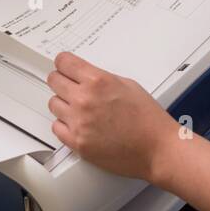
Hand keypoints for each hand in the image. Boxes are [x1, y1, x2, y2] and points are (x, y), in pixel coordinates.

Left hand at [46, 50, 177, 180]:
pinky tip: (77, 123)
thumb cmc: (148, 119)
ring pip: (53, 104)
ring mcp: (79, 123)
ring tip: (78, 107)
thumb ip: (102, 79)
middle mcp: (85, 100)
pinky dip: (65, 124)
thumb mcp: (128, 85)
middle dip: (61, 80)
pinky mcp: (77, 143)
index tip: (64, 66)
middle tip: (68, 85)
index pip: (63, 62)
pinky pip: (57, 127)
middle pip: (53, 80)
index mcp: (98, 81)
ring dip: (63, 103)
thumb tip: (85, 77)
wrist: (157, 148)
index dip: (64, 63)